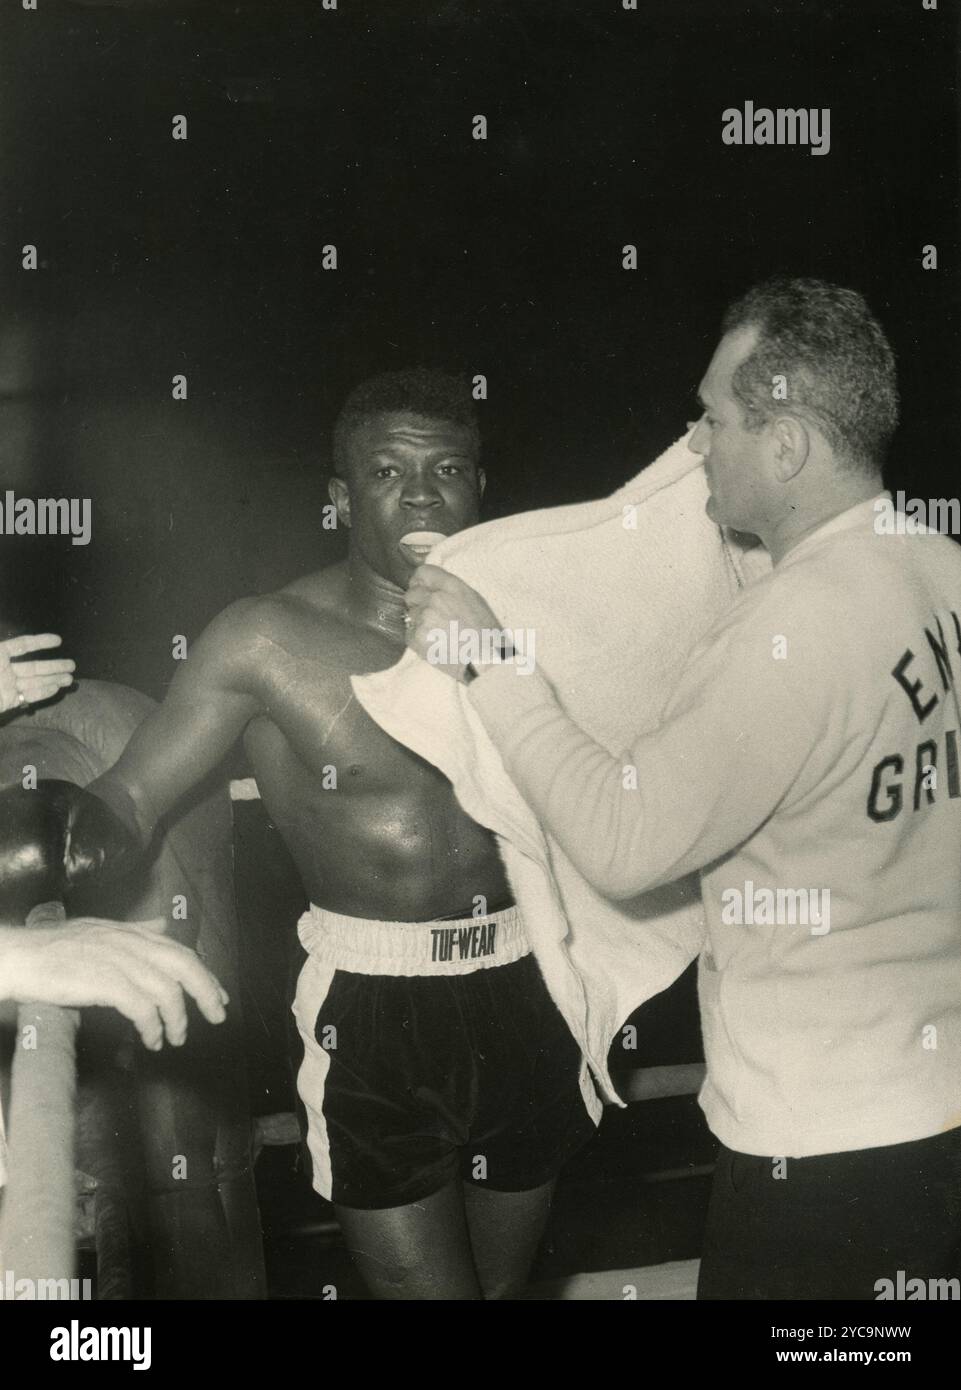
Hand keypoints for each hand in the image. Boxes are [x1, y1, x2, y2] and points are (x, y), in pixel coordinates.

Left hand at [0, 634, 74, 713]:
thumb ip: (11, 647)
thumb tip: (21, 641)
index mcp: (0, 655)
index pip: (22, 646)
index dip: (40, 642)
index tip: (58, 641)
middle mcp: (6, 670)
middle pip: (33, 667)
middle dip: (53, 666)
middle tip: (72, 666)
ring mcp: (8, 686)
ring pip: (34, 682)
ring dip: (53, 680)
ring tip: (69, 679)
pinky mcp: (9, 701)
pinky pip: (28, 696)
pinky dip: (42, 692)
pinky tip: (56, 688)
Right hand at [0, 917, 227, 1049]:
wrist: (18, 957)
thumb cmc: (53, 949)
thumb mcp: (100, 931)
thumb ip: (134, 930)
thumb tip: (163, 924)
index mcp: (131, 932)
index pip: (180, 951)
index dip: (205, 974)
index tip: (218, 995)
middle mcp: (130, 943)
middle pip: (185, 966)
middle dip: (207, 992)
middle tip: (218, 1016)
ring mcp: (118, 961)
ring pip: (167, 990)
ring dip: (178, 1018)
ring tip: (176, 1038)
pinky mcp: (105, 982)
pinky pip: (142, 1007)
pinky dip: (153, 1026)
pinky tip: (151, 1040)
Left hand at [405, 565, 503, 680]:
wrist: (485, 660)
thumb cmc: (485, 633)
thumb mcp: (474, 600)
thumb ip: (450, 590)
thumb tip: (432, 586)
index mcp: (451, 586)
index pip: (422, 573)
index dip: (419, 582)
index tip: (420, 590)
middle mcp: (435, 598)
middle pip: (411, 594)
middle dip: (417, 604)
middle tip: (432, 618)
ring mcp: (424, 617)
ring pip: (410, 615)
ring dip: (419, 623)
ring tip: (438, 635)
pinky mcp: (416, 636)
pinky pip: (408, 633)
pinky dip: (417, 639)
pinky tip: (434, 644)